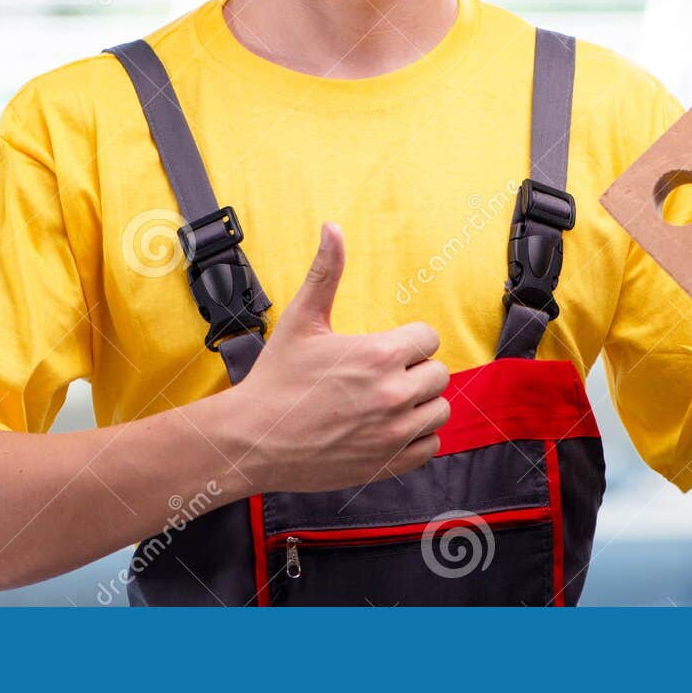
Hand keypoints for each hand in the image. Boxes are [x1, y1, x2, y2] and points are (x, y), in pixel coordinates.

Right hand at [228, 221, 450, 493]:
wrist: (253, 439)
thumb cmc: (276, 379)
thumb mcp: (302, 320)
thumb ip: (325, 272)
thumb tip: (332, 228)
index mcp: (379, 355)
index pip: (428, 338)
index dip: (407, 341)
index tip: (384, 350)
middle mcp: (394, 394)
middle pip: (438, 374)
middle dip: (414, 371)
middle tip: (381, 376)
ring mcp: (394, 433)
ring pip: (439, 411)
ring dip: (420, 404)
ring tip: (387, 401)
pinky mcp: (390, 464)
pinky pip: (430, 447)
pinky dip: (416, 438)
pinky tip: (388, 428)